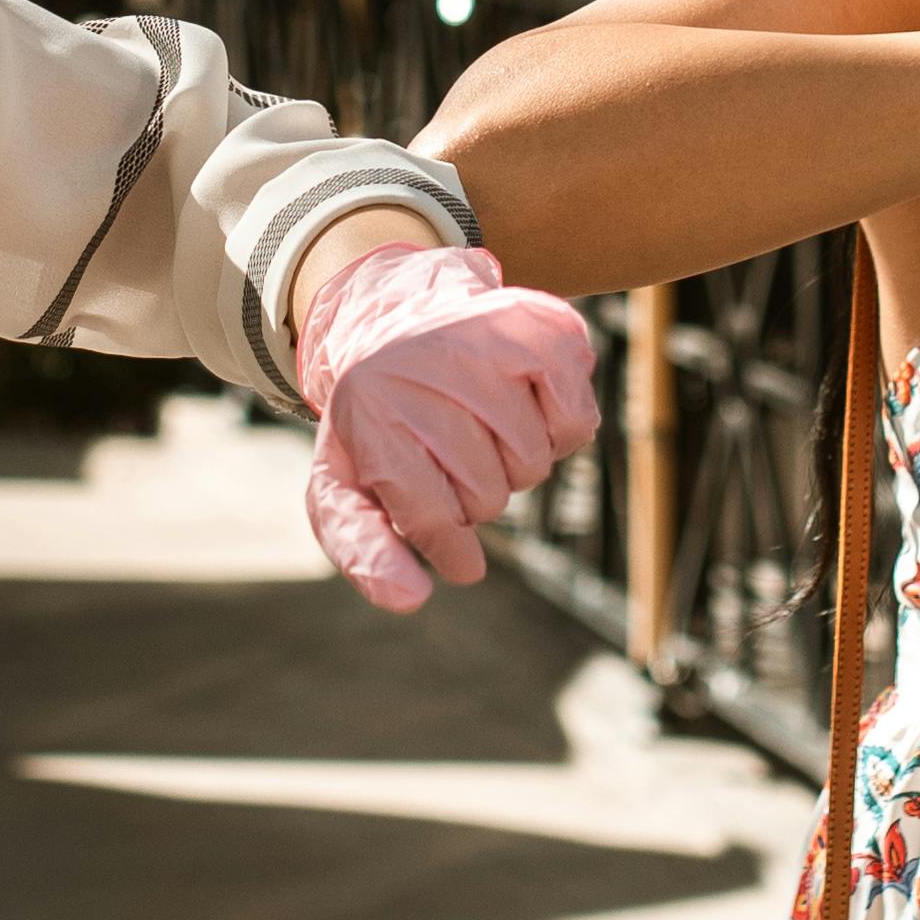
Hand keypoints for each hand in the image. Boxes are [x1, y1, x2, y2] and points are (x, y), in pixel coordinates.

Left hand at [287, 235, 602, 607]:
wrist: (402, 320)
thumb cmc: (379, 422)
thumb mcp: (343, 482)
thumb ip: (361, 546)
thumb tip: (409, 599)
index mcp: (370, 410)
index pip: (428, 512)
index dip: (446, 545)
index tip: (455, 555)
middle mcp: (429, 367)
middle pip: (486, 495)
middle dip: (475, 496)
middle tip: (454, 460)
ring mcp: (490, 343)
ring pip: (531, 463)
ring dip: (513, 463)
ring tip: (483, 427)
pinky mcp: (547, 330)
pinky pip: (575, 426)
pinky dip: (558, 431)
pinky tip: (523, 404)